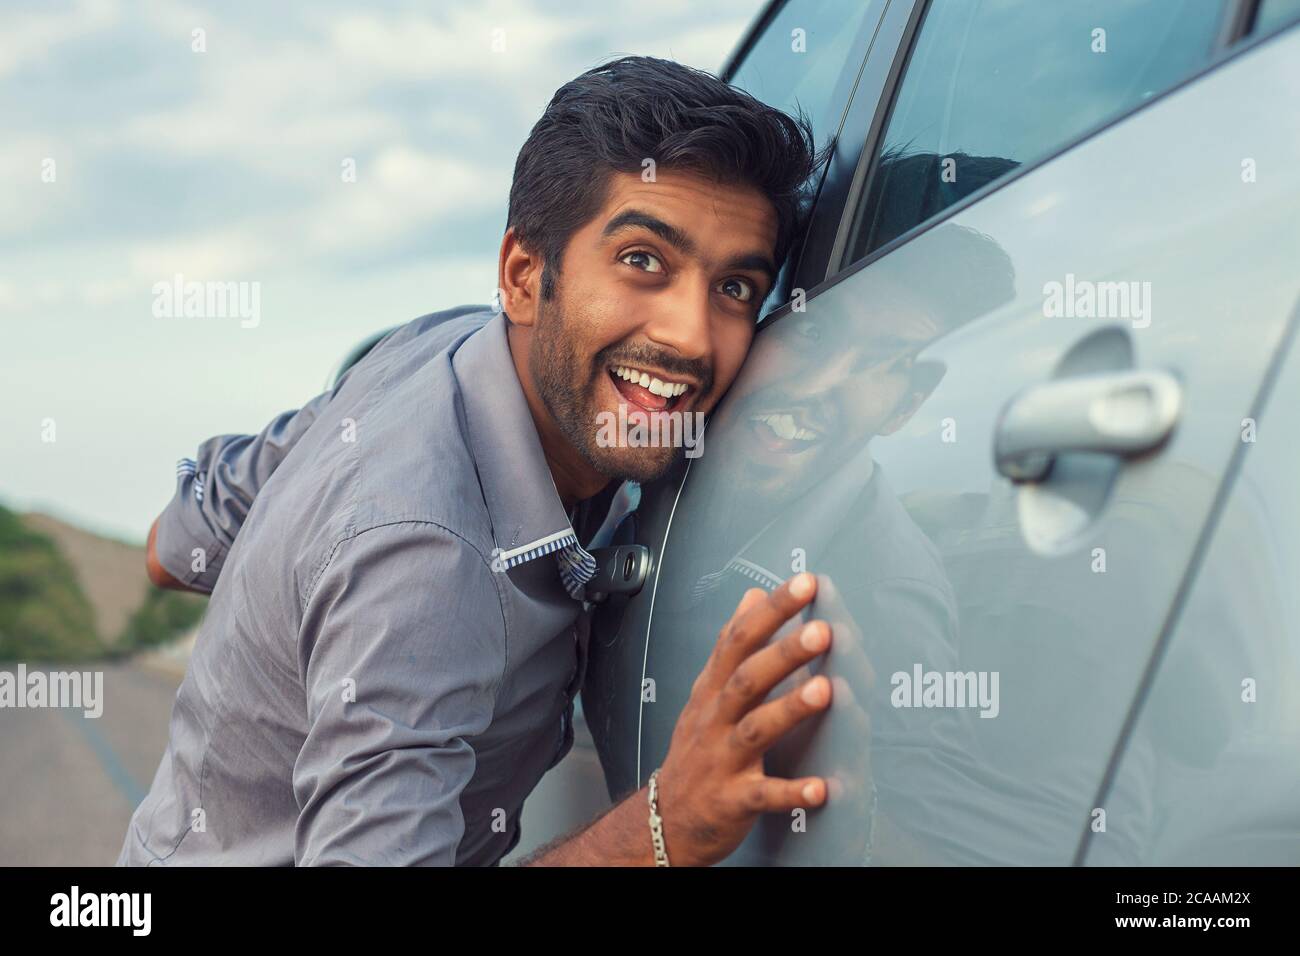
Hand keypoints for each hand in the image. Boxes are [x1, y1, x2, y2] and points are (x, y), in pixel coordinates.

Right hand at [654, 572, 832, 865]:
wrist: (664, 819)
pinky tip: (821, 788)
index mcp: (712, 690)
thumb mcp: (706, 692)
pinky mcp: (732, 800)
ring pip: (755, 729)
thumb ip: (731, 646)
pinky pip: (763, 795)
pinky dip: (791, 791)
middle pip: (747, 679)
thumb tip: (752, 597)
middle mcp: (715, 719)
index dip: (770, 611)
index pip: (738, 639)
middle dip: (783, 653)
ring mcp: (722, 760)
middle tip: (822, 631)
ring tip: (826, 691)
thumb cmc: (696, 749)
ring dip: (790, 709)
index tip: (805, 584)